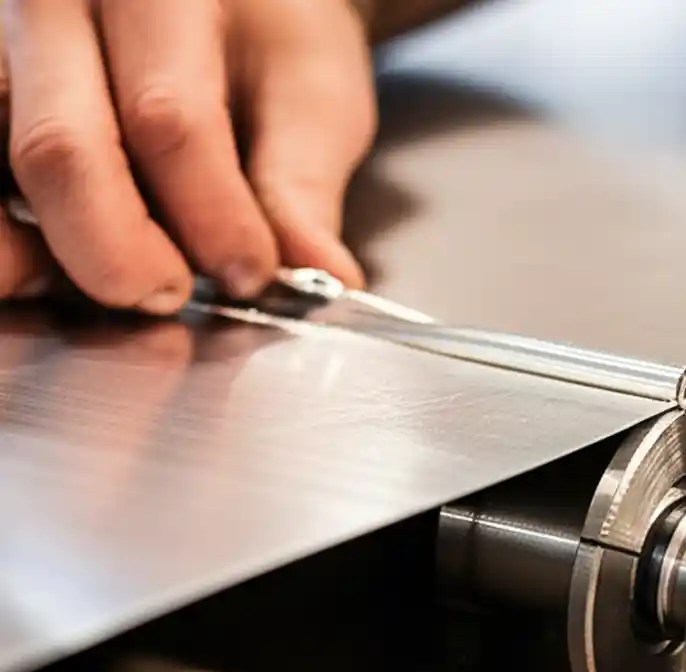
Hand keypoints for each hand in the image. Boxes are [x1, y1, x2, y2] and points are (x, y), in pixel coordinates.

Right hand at [0, 0, 374, 312]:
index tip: (253, 273)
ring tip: (115, 284)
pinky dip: (14, 241)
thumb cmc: (263, 30)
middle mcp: (53, 7)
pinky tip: (57, 267)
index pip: (169, 118)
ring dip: (44, 254)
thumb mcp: (308, 89)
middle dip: (120, 254)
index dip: (214, 217)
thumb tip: (321, 276)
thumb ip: (302, 184)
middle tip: (171, 294)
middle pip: (60, 150)